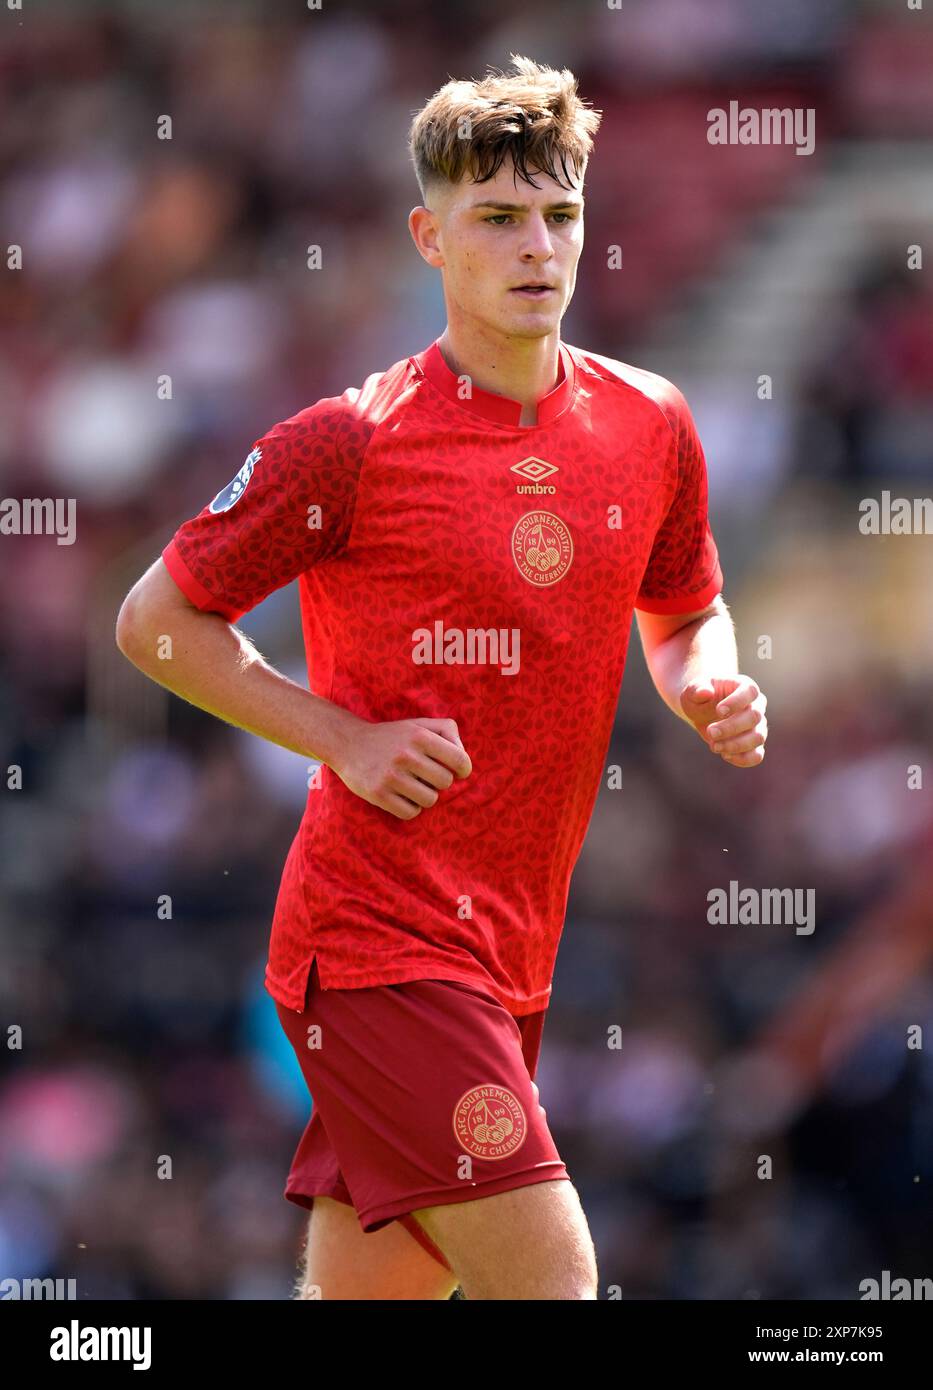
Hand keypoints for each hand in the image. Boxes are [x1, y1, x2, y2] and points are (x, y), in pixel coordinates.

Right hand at [333, 715, 471, 818]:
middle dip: (439, 781)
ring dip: (425, 796)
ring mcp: (391, 776)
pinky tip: (401, 796)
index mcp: (419, 735)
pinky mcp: (378, 794)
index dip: (464, 769)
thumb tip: (463, 760)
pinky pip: (411, 812)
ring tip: (413, 785)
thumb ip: (447, 731)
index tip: (459, 772)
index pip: (459, 760)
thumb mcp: (418, 724)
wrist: (348, 743)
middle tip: (426, 776)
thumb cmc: (392, 736)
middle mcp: (405, 755)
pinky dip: (410, 807)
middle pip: (445, 782)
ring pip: (430, 800)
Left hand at [680, 676, 766, 767]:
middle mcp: (756, 705)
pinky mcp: (753, 744)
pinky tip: (725, 755)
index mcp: (744, 686)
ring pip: (758, 737)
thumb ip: (697, 689)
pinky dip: (743, 759)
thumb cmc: (700, 697)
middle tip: (710, 732)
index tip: (719, 711)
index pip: (750, 691)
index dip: (737, 702)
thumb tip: (705, 692)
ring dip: (736, 745)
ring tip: (714, 746)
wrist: (702, 711)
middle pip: (754, 717)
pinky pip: (757, 755)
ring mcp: (758, 725)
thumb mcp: (693, 690)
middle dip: (731, 727)